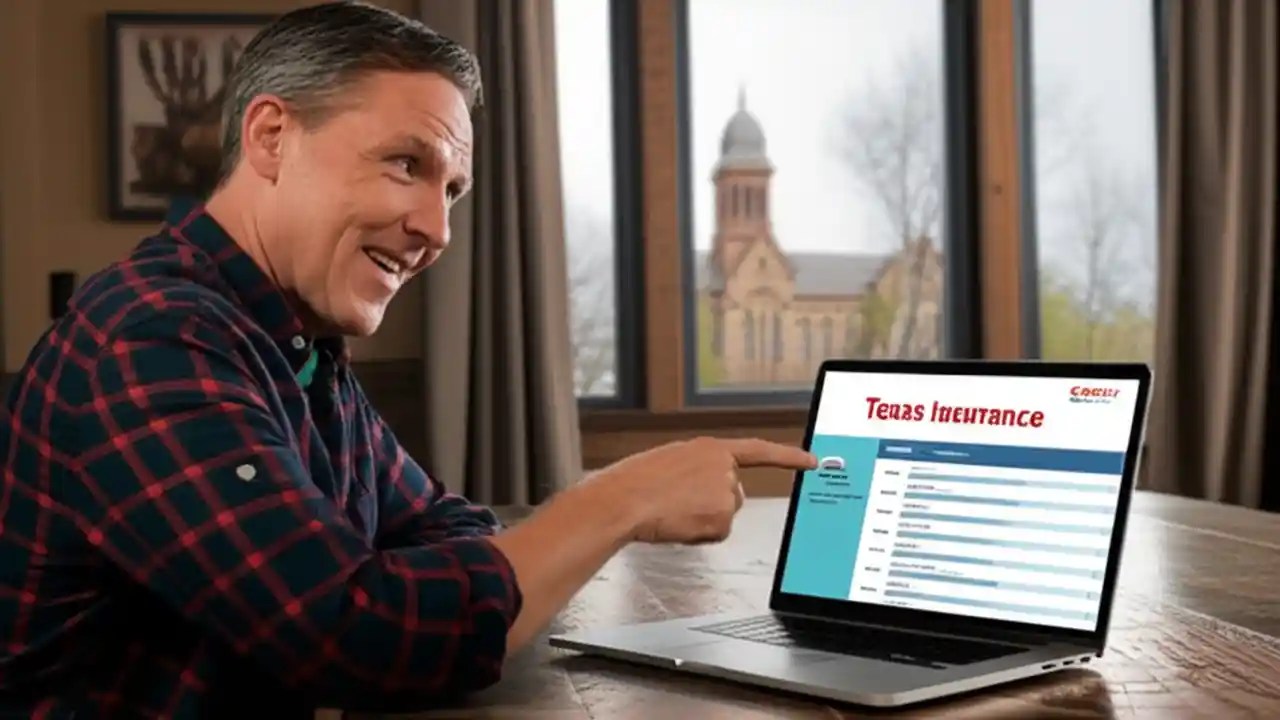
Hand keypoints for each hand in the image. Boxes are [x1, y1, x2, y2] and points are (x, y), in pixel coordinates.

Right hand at [590, 437, 816, 544]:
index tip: (812, 460)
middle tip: (678, 504)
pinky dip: (699, 535)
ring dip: (702, 520)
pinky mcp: (722, 516)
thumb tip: (707, 492)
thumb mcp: (670, 462)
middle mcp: (724, 467)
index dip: (788, 456)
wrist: (623, 499)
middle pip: (733, 495)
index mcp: (710, 448)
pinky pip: (717, 534)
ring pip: (724, 516)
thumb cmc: (636, 482)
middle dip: (711, 504)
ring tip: (672, 511)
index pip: (759, 451)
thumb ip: (697, 470)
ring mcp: (725, 491)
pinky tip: (678, 524)